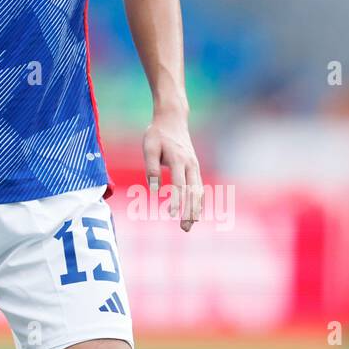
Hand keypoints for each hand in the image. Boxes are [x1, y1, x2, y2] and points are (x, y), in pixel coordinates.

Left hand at [142, 112, 202, 231]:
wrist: (173, 119)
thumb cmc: (157, 134)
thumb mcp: (149, 147)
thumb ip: (151, 167)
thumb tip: (153, 190)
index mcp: (178, 159)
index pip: (179, 184)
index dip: (176, 200)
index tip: (170, 214)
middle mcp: (191, 164)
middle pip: (194, 192)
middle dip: (190, 211)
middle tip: (184, 228)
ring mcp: (195, 166)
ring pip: (199, 192)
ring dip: (196, 210)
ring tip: (189, 226)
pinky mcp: (195, 168)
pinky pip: (199, 188)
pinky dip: (198, 202)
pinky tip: (195, 214)